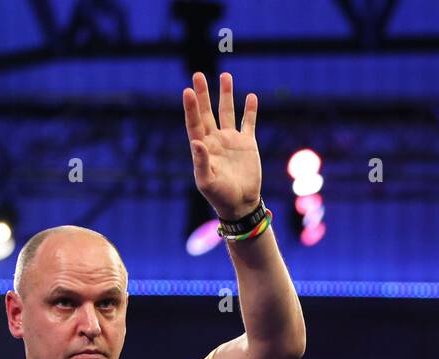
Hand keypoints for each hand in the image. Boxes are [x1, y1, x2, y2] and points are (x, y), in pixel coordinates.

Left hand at [182, 71, 261, 221]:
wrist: (240, 204)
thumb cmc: (220, 196)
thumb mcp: (207, 182)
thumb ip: (201, 162)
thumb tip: (196, 143)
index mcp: (202, 147)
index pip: (194, 123)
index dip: (191, 107)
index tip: (187, 91)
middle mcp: (215, 140)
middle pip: (207, 112)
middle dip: (203, 94)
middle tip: (198, 75)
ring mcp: (231, 140)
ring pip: (227, 112)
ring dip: (226, 94)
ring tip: (225, 76)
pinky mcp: (247, 144)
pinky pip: (248, 123)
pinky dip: (250, 110)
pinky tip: (251, 97)